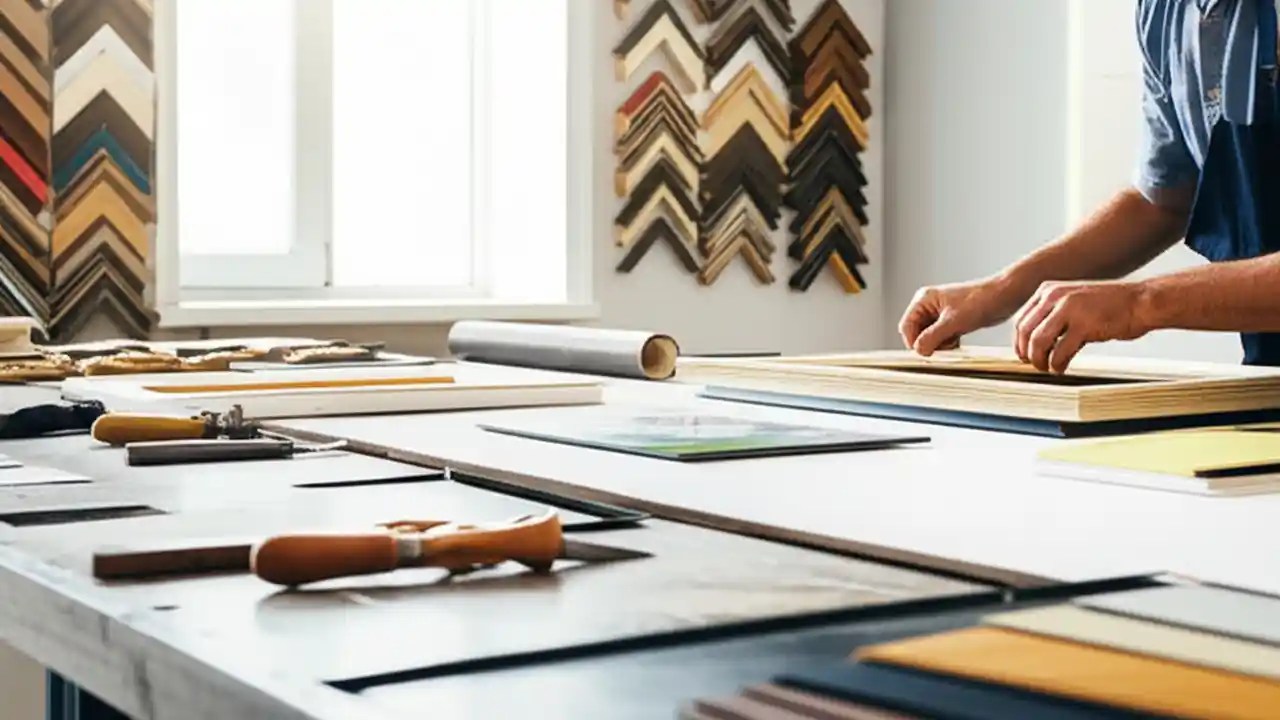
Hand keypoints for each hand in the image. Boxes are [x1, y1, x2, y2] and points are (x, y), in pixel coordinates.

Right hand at [899, 279, 1020, 355]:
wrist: (1004, 297)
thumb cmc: (981, 300)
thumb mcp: (953, 322)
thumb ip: (932, 337)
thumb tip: (918, 350)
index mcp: (924, 299)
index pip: (906, 326)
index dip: (914, 341)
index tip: (927, 352)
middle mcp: (929, 306)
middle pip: (916, 333)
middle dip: (928, 343)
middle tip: (944, 344)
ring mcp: (939, 315)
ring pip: (928, 338)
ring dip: (939, 345)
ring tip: (954, 339)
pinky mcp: (950, 322)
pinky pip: (940, 339)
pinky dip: (947, 344)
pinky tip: (958, 340)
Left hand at [1012, 280, 1152, 372]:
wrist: (1141, 301)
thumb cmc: (1109, 305)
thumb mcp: (1073, 301)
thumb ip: (1052, 315)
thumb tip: (1032, 341)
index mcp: (1048, 290)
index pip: (1021, 320)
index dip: (1020, 342)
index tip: (1025, 355)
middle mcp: (1055, 296)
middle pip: (1025, 332)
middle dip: (1027, 353)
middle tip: (1035, 365)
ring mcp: (1069, 309)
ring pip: (1038, 342)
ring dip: (1040, 361)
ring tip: (1049, 368)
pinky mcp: (1084, 325)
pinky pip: (1059, 352)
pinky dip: (1057, 364)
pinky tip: (1062, 368)